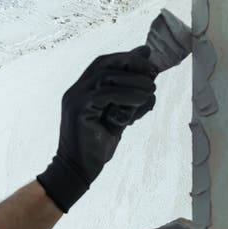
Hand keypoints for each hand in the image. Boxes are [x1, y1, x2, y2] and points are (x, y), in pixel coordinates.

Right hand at [37, 45, 156, 211]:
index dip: (127, 58)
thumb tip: (150, 80)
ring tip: (151, 88)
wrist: (79, 170)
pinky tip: (142, 99)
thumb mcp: (118, 118)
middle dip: (131, 62)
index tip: (149, 62)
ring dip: (133, 79)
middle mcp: (76, 91)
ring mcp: (75, 99)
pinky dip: (127, 94)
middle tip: (152, 71)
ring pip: (106, 75)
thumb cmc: (96, 147)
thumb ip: (129, 99)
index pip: (104, 63)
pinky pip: (106, 93)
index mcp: (82, 91)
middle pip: (104, 63)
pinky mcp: (78, 109)